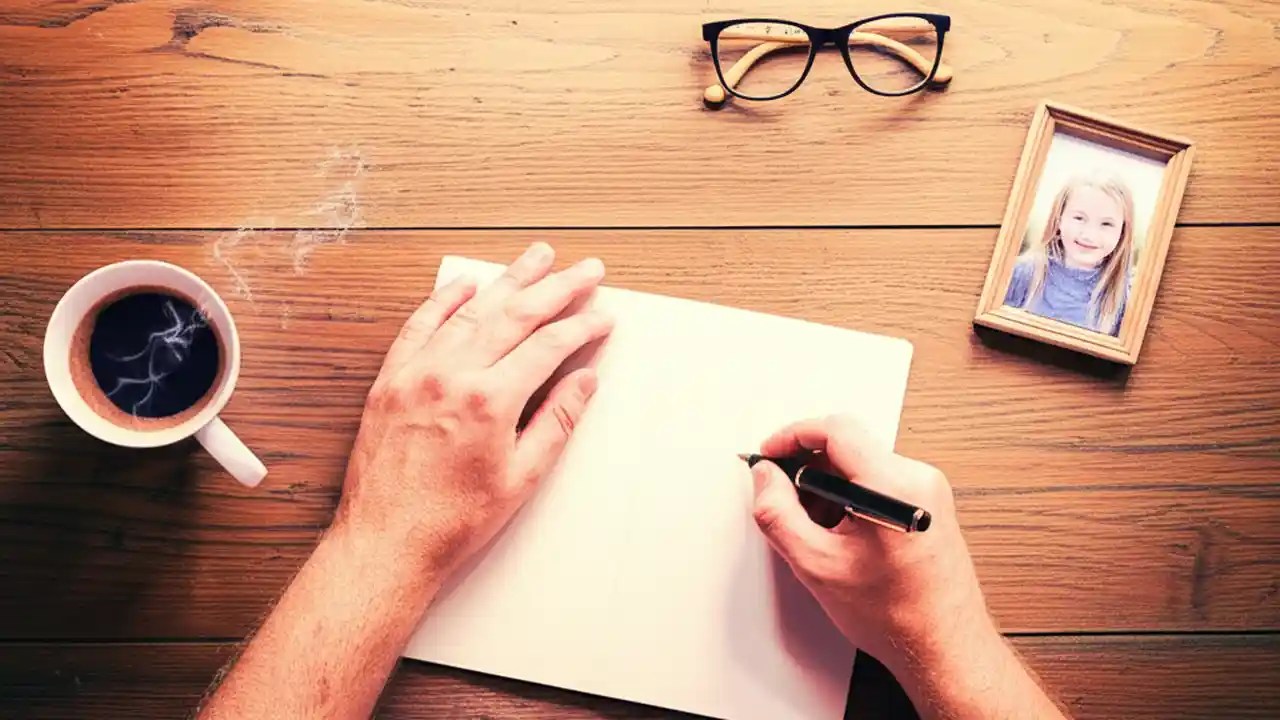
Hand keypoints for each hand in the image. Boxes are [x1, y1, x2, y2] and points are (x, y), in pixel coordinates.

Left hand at [336, 243, 613, 577]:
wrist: (385, 543)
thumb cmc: (452, 522)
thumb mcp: (521, 478)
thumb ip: (556, 422)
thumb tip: (584, 381)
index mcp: (489, 401)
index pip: (548, 345)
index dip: (582, 327)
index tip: (602, 317)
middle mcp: (450, 376)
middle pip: (515, 314)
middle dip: (557, 287)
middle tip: (585, 268)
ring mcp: (416, 374)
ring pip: (470, 310)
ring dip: (508, 279)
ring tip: (536, 257)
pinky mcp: (390, 381)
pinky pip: (419, 326)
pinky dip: (443, 300)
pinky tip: (465, 284)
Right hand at [750, 415, 993, 674]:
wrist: (943, 646)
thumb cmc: (897, 615)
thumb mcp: (818, 565)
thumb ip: (779, 514)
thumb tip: (765, 478)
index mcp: (894, 486)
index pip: (836, 429)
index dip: (792, 435)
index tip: (770, 453)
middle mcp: (918, 479)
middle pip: (847, 446)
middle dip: (808, 470)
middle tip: (786, 502)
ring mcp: (929, 490)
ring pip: (860, 464)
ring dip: (828, 488)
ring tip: (817, 531)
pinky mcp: (929, 503)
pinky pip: (878, 481)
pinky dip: (849, 498)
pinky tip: (840, 536)